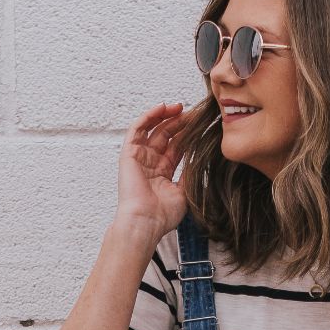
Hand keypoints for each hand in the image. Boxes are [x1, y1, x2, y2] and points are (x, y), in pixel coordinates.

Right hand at [116, 102, 193, 237]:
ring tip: (179, 107)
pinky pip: (137, 129)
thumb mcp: (183, 192)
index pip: (176, 147)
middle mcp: (150, 163)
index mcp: (163, 172)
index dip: (187, 134)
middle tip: (193, 113)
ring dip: (165, 116)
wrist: (145, 221)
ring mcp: (139, 157)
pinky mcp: (129, 153)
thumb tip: (200, 158)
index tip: (200, 125)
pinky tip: (162, 108)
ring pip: (152, 129)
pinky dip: (148, 116)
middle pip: (166, 135)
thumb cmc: (162, 215)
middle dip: (179, 122)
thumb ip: (189, 174)